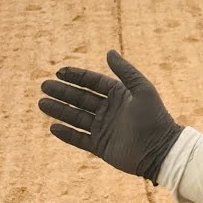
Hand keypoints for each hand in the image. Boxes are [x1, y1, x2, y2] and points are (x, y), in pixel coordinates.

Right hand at [38, 50, 183, 181]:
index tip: (59, 71)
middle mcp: (109, 110)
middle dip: (62, 92)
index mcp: (119, 95)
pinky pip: (79, 139)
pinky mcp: (100, 147)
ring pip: (76, 117)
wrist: (160, 150)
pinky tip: (52, 127)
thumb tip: (109, 52)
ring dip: (59, 110)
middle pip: (80, 98)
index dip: (76, 76)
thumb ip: (126, 71)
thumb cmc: (155, 117)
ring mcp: (103, 129)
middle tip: (44, 85)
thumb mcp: (142, 89)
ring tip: (41, 103)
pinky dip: (66, 134)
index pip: (93, 83)